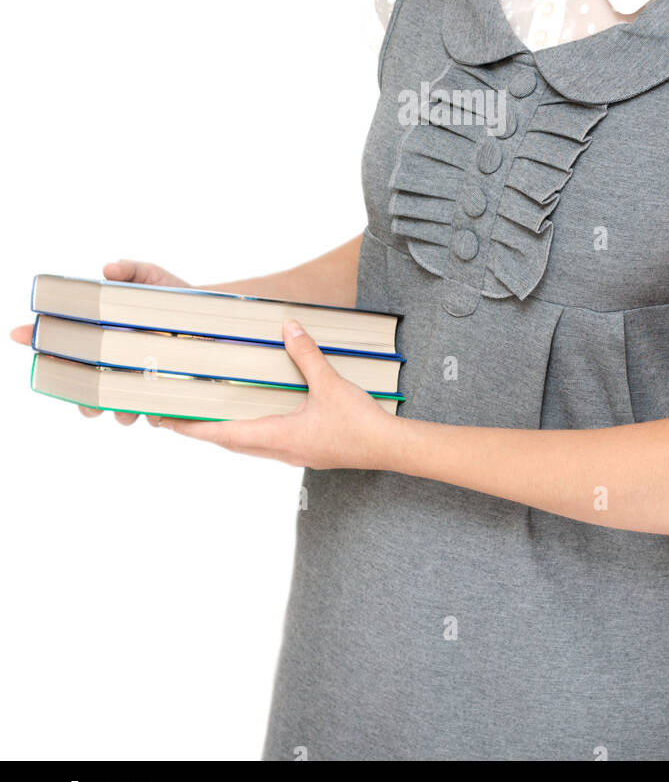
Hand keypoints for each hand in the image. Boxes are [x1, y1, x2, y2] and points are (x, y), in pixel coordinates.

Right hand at [10, 258, 189, 426]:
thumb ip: (131, 271)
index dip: (46, 354)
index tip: (34, 351)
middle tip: (89, 403)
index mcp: (103, 342)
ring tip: (128, 407)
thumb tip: (108, 269)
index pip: (67, 355)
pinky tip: (160, 408)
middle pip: (87, 396)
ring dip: (120, 412)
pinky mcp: (167, 396)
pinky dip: (153, 414)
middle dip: (84, 403)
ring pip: (119, 412)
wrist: (214, 317)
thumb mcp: (152, 277)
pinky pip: (155, 415)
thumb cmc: (174, 296)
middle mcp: (116, 368)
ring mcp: (140, 384)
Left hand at [155, 320, 396, 468]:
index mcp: (276, 437)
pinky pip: (266, 444)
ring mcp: (292, 454)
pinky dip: (250, 431)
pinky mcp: (304, 452)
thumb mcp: (329, 383)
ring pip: (247, 445)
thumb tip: (288, 327)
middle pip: (229, 443)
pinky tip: (257, 417)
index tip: (168, 421)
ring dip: (226, 432)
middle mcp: (278, 450)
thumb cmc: (359, 423)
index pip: (223, 433)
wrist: (388, 448)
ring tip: (210, 415)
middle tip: (178, 416)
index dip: (193, 427)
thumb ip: (306, 354)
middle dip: (203, 430)